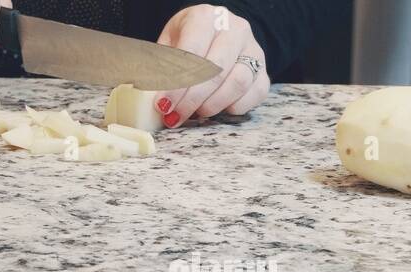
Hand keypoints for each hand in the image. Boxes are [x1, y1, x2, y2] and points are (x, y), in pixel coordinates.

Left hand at [153, 5, 270, 127]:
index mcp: (206, 17)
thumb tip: (147, 97)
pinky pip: (255, 94)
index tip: (162, 104)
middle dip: (192, 99)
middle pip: (216, 69)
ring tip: (195, 114)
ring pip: (238, 82)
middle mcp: (235, 29)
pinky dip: (234, 107)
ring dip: (213, 105)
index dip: (177, 82)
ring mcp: (253, 50)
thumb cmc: (188, 42)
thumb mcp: (168, 44)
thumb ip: (160, 67)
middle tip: (174, 116)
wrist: (215, 35)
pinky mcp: (263, 72)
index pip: (193, 52)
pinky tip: (217, 110)